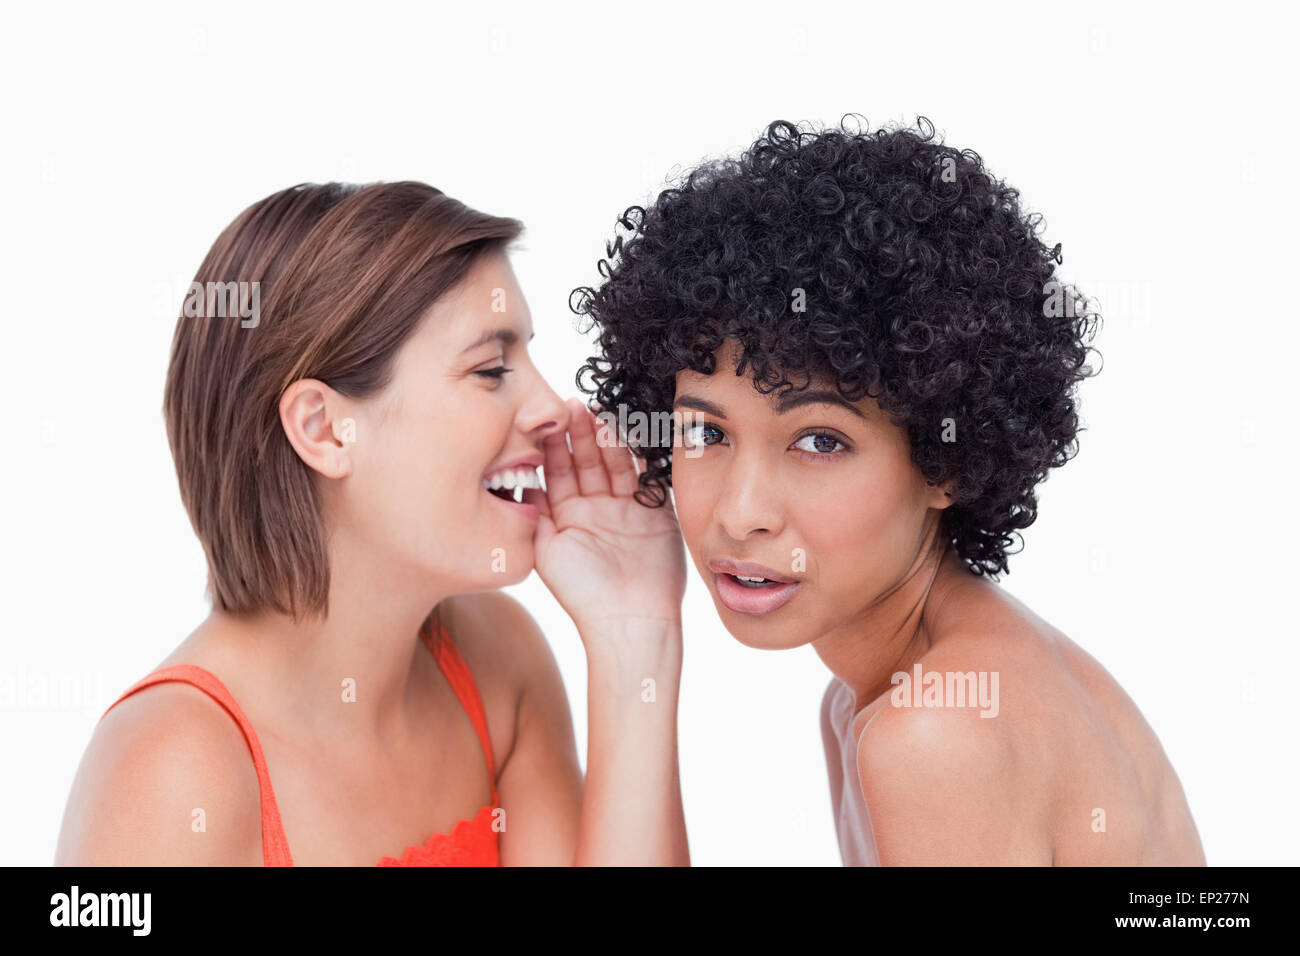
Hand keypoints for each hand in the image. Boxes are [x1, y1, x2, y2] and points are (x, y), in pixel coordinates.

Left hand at [533, 398, 686, 639]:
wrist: (630, 620)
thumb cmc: (582, 593)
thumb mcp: (544, 551)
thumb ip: (533, 513)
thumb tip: (518, 479)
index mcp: (566, 516)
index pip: (557, 471)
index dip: (553, 444)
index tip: (546, 418)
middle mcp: (594, 507)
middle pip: (585, 460)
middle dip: (579, 432)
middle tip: (573, 405)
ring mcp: (624, 508)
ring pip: (612, 463)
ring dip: (605, 438)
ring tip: (597, 412)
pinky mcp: (652, 510)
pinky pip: (642, 475)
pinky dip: (634, 454)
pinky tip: (624, 432)